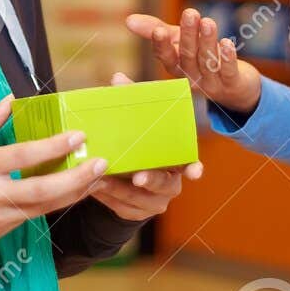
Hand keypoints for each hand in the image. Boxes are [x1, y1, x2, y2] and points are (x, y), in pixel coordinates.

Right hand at [0, 95, 109, 246]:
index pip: (24, 156)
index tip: (78, 136)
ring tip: (95, 177)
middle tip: (101, 163)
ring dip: (73, 193)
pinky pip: (32, 216)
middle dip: (77, 178)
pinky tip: (70, 192)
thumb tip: (10, 100)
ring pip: (44, 208)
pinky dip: (54, 204)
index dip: (54, 147)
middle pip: (43, 191)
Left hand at [87, 73, 204, 219]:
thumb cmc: (138, 145)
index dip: (194, 168)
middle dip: (150, 179)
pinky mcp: (136, 212)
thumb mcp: (137, 125)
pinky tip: (94, 189)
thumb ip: (132, 103)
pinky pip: (122, 207)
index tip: (195, 172)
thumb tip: (118, 79)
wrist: (127, 179)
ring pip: (139, 199)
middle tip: (137, 176)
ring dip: (121, 190)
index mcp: (175, 161)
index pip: (190, 164)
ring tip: (102, 179)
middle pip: (164, 184)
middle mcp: (169, 183)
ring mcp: (154, 201)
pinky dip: (108, 198)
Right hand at [123, 8, 261, 113]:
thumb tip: (128, 20)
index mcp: (176, 67)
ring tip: (208, 21)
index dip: (161, 45)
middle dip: (188, 35)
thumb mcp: (178, 42)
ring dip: (208, 41)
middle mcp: (192, 77)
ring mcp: (212, 83)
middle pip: (188, 56)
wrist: (235, 88)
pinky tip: (227, 43)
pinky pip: (229, 72)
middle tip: (190, 13)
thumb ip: (156, 30)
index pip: (165, 57)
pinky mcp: (232, 84)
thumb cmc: (200, 59)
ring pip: (208, 62)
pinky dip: (227, 58)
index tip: (158, 31)